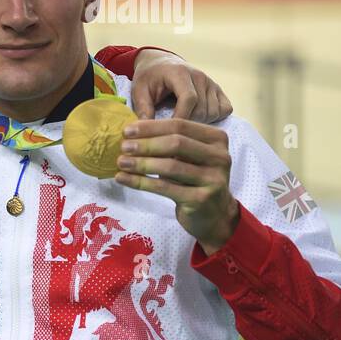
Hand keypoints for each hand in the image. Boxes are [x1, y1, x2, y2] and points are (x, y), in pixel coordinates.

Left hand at [115, 119, 239, 253]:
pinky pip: (164, 187)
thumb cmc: (194, 179)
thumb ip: (168, 142)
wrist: (214, 213)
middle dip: (146, 144)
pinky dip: (140, 182)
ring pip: (170, 166)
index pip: (179, 125)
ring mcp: (213, 179)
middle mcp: (220, 156)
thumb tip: (131, 131)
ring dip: (141, 163)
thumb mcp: (187, 157)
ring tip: (121, 162)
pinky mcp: (201, 199)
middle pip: (176, 143)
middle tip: (123, 147)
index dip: (151, 127)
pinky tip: (122, 178)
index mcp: (216, 139)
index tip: (126, 131)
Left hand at [129, 50, 231, 122]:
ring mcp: (211, 82)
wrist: (161, 63)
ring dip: (199, 122)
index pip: (189, 98)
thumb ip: (143, 108)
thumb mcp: (139, 90)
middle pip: (201, 109)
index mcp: (180, 73)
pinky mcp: (218, 89)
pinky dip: (214, 117)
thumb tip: (146, 130)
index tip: (169, 132)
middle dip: (186, 123)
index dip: (181, 117)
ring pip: (214, 112)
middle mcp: (200, 76)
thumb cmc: (149, 78)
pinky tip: (197, 117)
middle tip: (171, 128)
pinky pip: (225, 109)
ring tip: (182, 121)